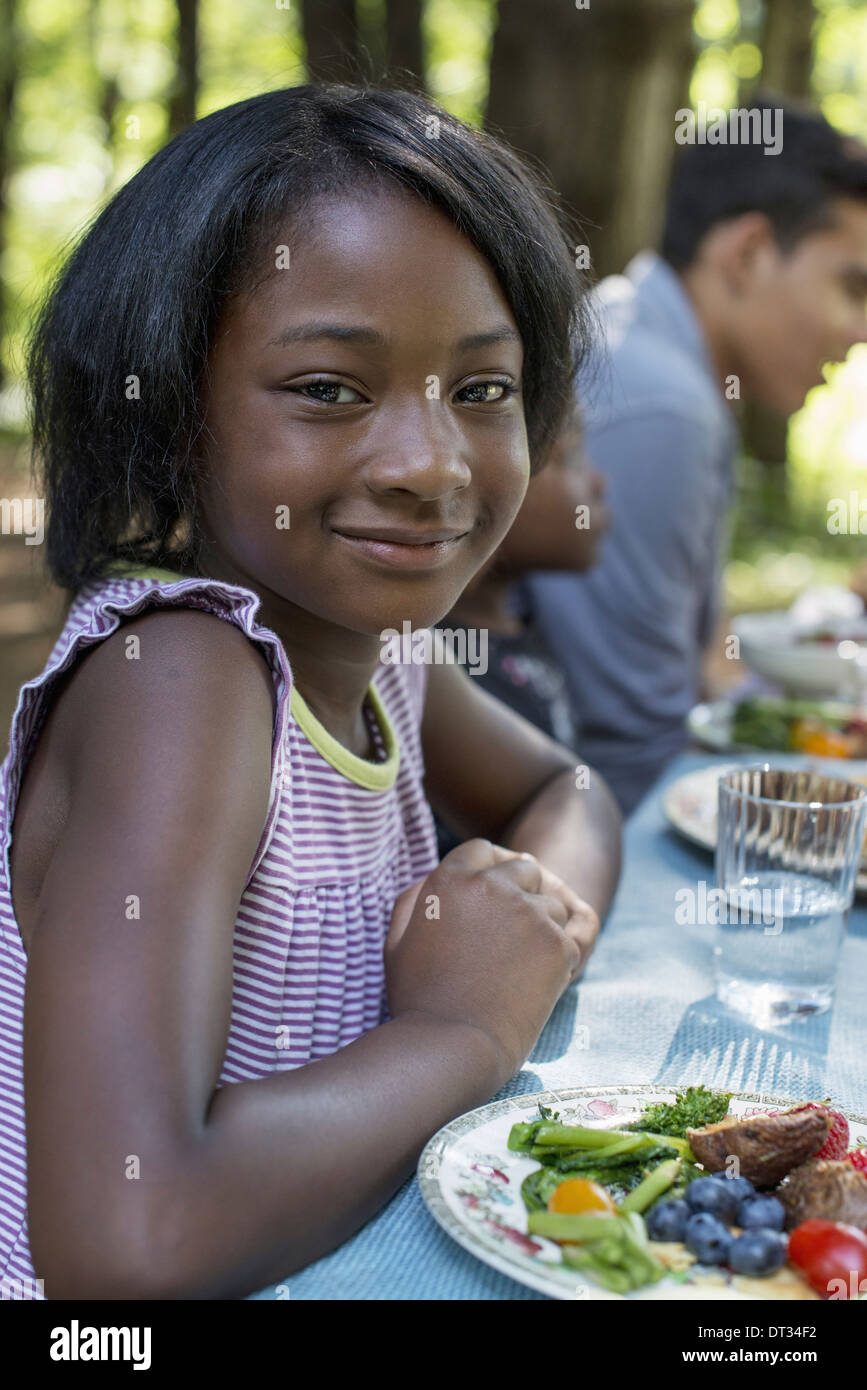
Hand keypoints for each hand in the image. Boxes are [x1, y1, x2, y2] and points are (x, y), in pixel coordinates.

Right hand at [385, 839, 583, 1079]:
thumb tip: (436, 878)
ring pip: (552, 903)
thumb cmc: (419, 997)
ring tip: (520, 965)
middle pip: (525, 868)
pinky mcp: (558, 944)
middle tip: (512, 931)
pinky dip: (558, 958)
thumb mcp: (398, 940)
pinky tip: (534, 983)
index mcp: (451, 879)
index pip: (481, 849)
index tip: (493, 890)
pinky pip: (569, 938)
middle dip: (522, 891)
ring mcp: (530, 913)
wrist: (452, 1045)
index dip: (489, 868)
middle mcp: (493, 885)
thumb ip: (416, 898)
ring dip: (542, 925)